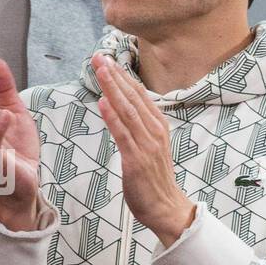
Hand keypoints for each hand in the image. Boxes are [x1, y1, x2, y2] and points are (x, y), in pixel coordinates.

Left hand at [92, 53, 196, 247]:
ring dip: (112, 89)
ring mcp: (147, 145)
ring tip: (100, 70)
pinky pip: (123, 134)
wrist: (166, 207)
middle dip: (114, 75)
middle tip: (99, 57)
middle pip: (132, 97)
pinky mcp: (136, 159)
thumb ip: (140, 127)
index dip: (123, 76)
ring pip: (127, 110)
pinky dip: (112, 117)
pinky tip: (102, 102)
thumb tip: (124, 108)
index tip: (108, 60)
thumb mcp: (151, 146)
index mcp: (158, 126)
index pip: (139, 94)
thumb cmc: (155, 179)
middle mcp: (155, 131)